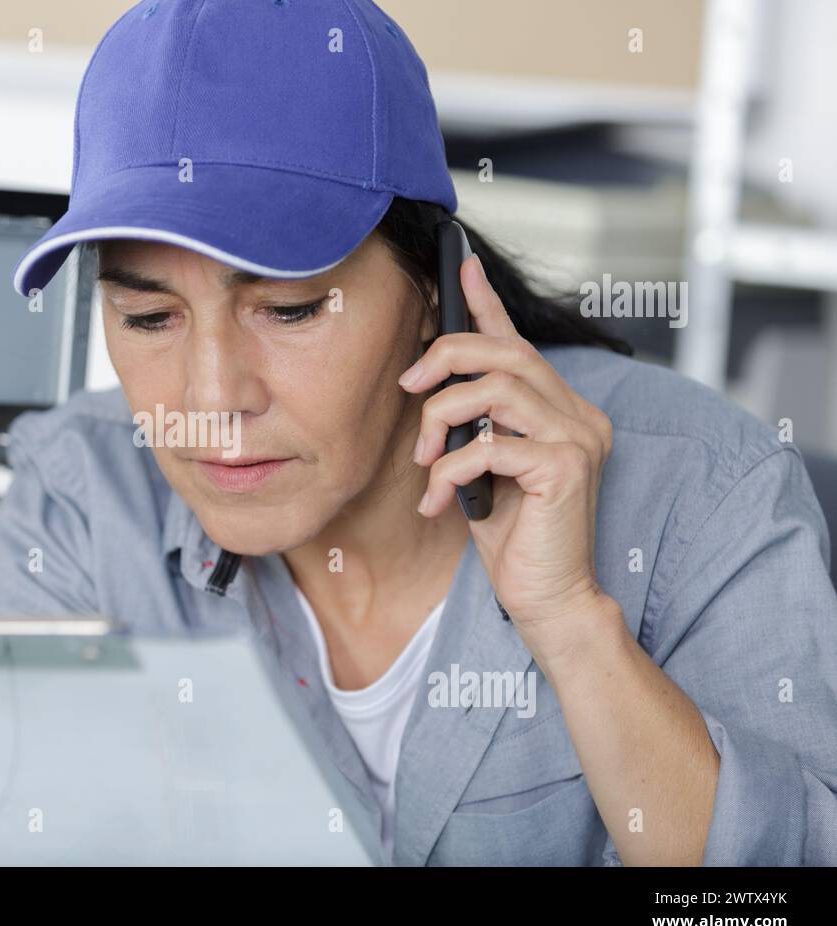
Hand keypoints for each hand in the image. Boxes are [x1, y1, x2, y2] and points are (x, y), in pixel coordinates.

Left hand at [400, 255, 614, 664]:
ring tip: (424, 461)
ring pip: (495, 390)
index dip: (486, 305)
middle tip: (407, 387)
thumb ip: (471, 426)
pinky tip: (440, 502)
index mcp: (560, 410)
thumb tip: (429, 389)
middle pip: (505, 353)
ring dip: (441, 420)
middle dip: (444, 359)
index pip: (520, 344)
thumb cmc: (513, 537)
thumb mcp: (481, 468)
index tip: (461, 267)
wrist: (547, 598)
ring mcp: (578, 438)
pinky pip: (489, 445)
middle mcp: (579, 415)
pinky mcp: (566, 468)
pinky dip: (450, 471)